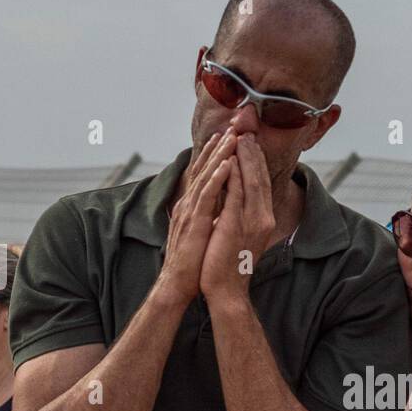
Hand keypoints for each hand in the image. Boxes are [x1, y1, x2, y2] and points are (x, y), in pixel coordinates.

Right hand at [156, 129, 238, 305]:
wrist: (178, 284)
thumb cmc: (191, 262)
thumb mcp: (200, 232)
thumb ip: (205, 216)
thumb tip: (216, 207)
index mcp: (192, 206)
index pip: (204, 174)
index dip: (215, 154)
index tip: (228, 136)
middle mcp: (189, 204)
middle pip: (204, 168)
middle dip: (219, 146)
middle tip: (233, 126)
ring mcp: (190, 211)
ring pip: (205, 176)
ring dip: (219, 155)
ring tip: (232, 137)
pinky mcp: (194, 223)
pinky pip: (207, 196)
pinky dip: (216, 178)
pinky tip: (226, 164)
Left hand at [198, 134, 276, 307]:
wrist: (226, 290)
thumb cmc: (228, 265)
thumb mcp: (238, 235)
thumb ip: (239, 216)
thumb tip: (233, 200)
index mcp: (263, 220)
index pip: (261, 184)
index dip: (255, 162)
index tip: (249, 143)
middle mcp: (262, 218)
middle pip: (259, 178)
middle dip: (252, 154)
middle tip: (245, 132)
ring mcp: (251, 222)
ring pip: (249, 182)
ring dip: (243, 158)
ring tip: (238, 138)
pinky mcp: (235, 226)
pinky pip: (235, 195)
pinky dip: (232, 176)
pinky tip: (228, 160)